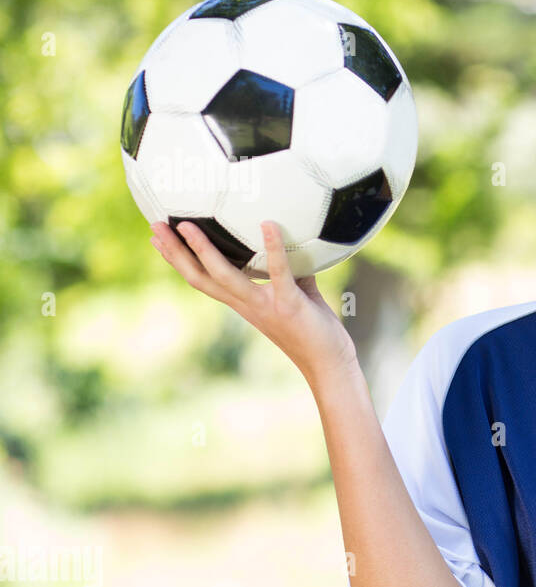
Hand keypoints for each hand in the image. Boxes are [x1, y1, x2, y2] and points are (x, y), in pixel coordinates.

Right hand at [149, 219, 358, 382]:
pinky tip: (267, 224)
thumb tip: (293, 237)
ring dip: (203, 250)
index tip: (158, 239)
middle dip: (175, 252)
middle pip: (201, 276)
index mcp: (244, 303)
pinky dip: (273, 247)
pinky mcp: (289, 304)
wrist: (329, 362)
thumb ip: (291, 268)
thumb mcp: (298, 293)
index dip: (178, 260)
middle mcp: (247, 305)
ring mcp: (265, 305)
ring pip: (224, 276)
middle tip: (155, 225)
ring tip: (186, 225)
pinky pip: (278, 272)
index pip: (203, 279)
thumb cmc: (315, 328)